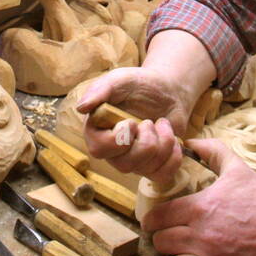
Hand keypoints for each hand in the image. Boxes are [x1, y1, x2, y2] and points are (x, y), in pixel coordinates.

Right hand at [76, 66, 190, 179]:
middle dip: (146, 141)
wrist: (168, 90)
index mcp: (98, 131)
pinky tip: (173, 139)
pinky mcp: (153, 166)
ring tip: (162, 123)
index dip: (119, 139)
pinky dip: (174, 157)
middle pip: (124, 165)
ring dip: (163, 142)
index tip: (131, 121)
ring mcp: (134, 162)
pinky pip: (163, 176)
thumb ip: (100, 90)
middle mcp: (113, 151)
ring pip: (146, 169)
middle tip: (150, 121)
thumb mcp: (120, 79)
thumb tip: (81, 107)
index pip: (98, 150)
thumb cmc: (140, 84)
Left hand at [139, 137, 255, 255]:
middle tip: (156, 240)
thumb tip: (191, 142)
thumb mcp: (238, 169)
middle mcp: (201, 236)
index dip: (151, 220)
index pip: (161, 216)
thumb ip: (213, 151)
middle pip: (162, 241)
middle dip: (156, 240)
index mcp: (201, 208)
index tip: (150, 222)